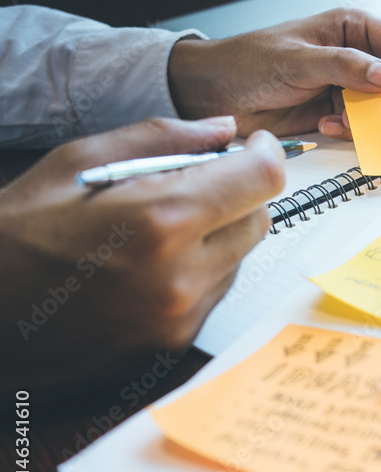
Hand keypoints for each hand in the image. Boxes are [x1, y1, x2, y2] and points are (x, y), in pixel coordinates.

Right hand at [0, 117, 284, 392]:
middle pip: (258, 220)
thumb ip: (163, 138)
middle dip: (238, 194)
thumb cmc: (18, 235)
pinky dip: (200, 269)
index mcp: (160, 222)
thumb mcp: (77, 161)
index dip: (265, 155)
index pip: (260, 182)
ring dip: (218, 234)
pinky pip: (216, 292)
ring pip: (241, 258)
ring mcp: (181, 317)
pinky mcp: (175, 342)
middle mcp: (182, 277)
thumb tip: (223, 129)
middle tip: (196, 182)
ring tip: (157, 228)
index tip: (256, 146)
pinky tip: (151, 263)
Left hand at [167, 8, 380, 140]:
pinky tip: (325, 126)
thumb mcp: (299, 59)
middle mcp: (354, 57)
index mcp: (351, 28)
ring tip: (340, 120)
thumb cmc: (248, 62)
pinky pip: (361, 127)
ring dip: (367, 120)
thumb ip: (346, 66)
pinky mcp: (336, 114)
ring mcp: (346, 87)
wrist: (216, 95)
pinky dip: (350, 132)